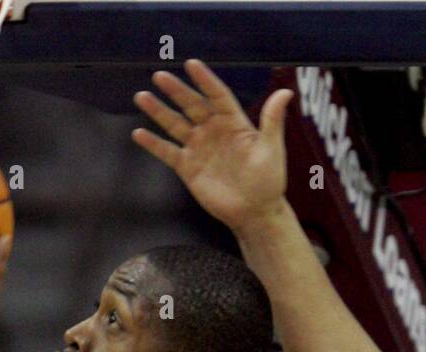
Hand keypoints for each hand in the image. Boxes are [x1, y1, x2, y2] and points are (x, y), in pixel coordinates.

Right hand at [132, 59, 293, 233]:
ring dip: (159, 111)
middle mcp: (214, 131)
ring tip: (142, 96)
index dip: (205, 80)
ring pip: (175, 124)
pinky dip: (153, 144)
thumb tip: (286, 92)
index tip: (192, 64)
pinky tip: (139, 134)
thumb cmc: (268, 181)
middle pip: (192, 106)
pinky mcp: (188, 168)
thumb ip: (272, 120)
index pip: (217, 95)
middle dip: (176, 91)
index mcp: (234, 123)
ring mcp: (199, 148)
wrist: (255, 212)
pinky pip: (168, 152)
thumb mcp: (272, 149)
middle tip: (160, 76)